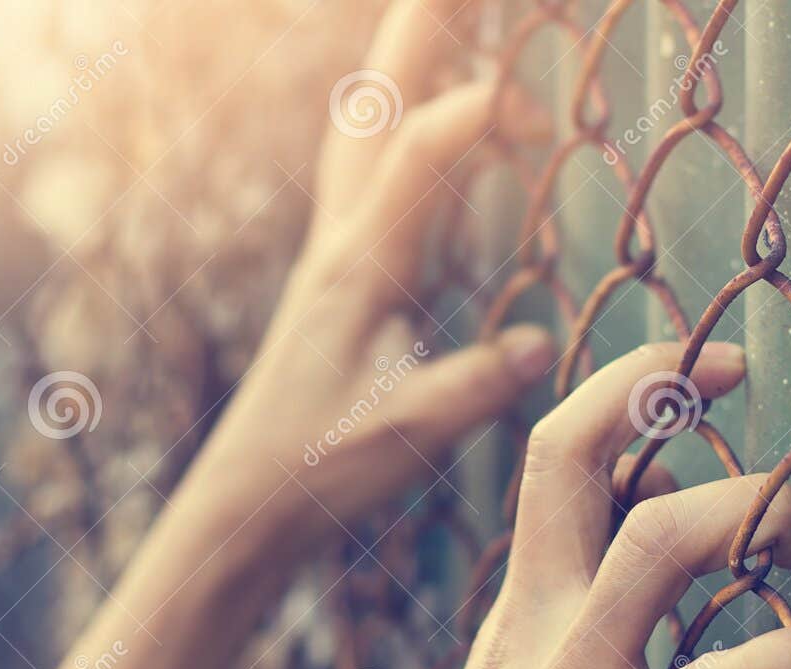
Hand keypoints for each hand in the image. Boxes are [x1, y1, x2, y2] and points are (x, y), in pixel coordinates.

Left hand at [180, 0, 553, 565]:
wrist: (245, 499)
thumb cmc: (319, 471)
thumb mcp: (408, 436)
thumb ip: (475, 387)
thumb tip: (541, 342)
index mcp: (361, 269)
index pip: (420, 154)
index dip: (479, 113)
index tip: (545, 111)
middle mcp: (341, 242)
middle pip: (378, 106)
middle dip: (425, 30)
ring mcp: (334, 253)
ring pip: (364, 128)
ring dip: (405, 67)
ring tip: (452, 24)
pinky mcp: (335, 276)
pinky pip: (364, 172)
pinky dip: (394, 125)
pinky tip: (417, 128)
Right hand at [282, 342, 790, 668]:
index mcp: (519, 620)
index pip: (556, 465)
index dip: (622, 391)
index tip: (697, 368)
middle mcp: (535, 632)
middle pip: (573, 459)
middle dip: (656, 387)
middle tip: (738, 369)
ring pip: (655, 545)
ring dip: (749, 512)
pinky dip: (773, 662)